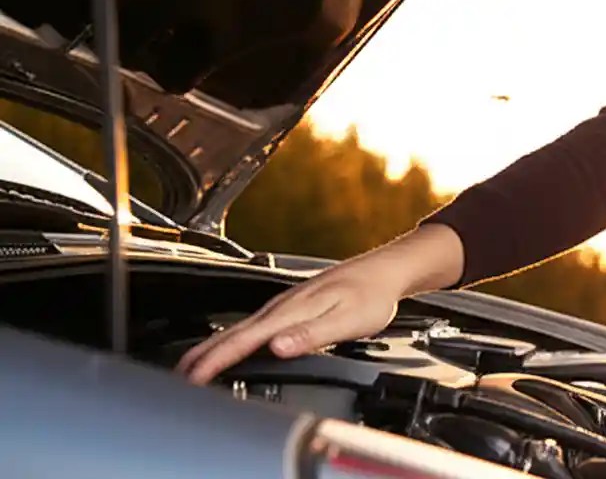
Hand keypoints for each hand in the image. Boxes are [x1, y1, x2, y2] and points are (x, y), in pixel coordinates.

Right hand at [176, 224, 463, 383]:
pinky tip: (229, 346)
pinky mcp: (292, 305)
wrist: (385, 270)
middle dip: (204, 354)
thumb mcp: (348, 320)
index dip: (216, 359)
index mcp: (293, 312)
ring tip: (192, 366)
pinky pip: (253, 324)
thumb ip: (311, 336)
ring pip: (241, 328)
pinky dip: (233, 338)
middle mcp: (284, 306)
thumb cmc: (372, 295)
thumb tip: (277, 347)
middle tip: (178, 376)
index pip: (245, 339)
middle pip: (234, 333)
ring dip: (214, 347)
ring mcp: (286, 304)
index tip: (194, 376)